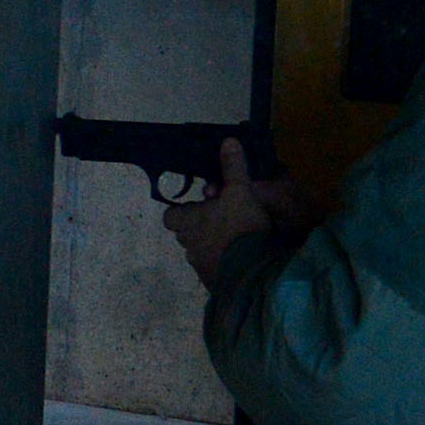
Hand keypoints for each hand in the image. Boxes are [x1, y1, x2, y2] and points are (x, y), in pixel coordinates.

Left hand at [160, 138, 308, 286]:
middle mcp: (187, 245)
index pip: (170, 215)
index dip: (182, 210)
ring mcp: (199, 266)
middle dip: (201, 225)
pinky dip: (223, 262)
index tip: (201, 205)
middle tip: (224, 217)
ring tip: (236, 237)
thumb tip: (228, 141)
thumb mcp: (240, 190)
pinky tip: (242, 256)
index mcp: (186, 222)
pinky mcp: (213, 282)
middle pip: (187, 232)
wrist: (253, 271)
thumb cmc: (240, 225)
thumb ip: (233, 167)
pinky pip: (214, 268)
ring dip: (213, 244)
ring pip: (200, 251)